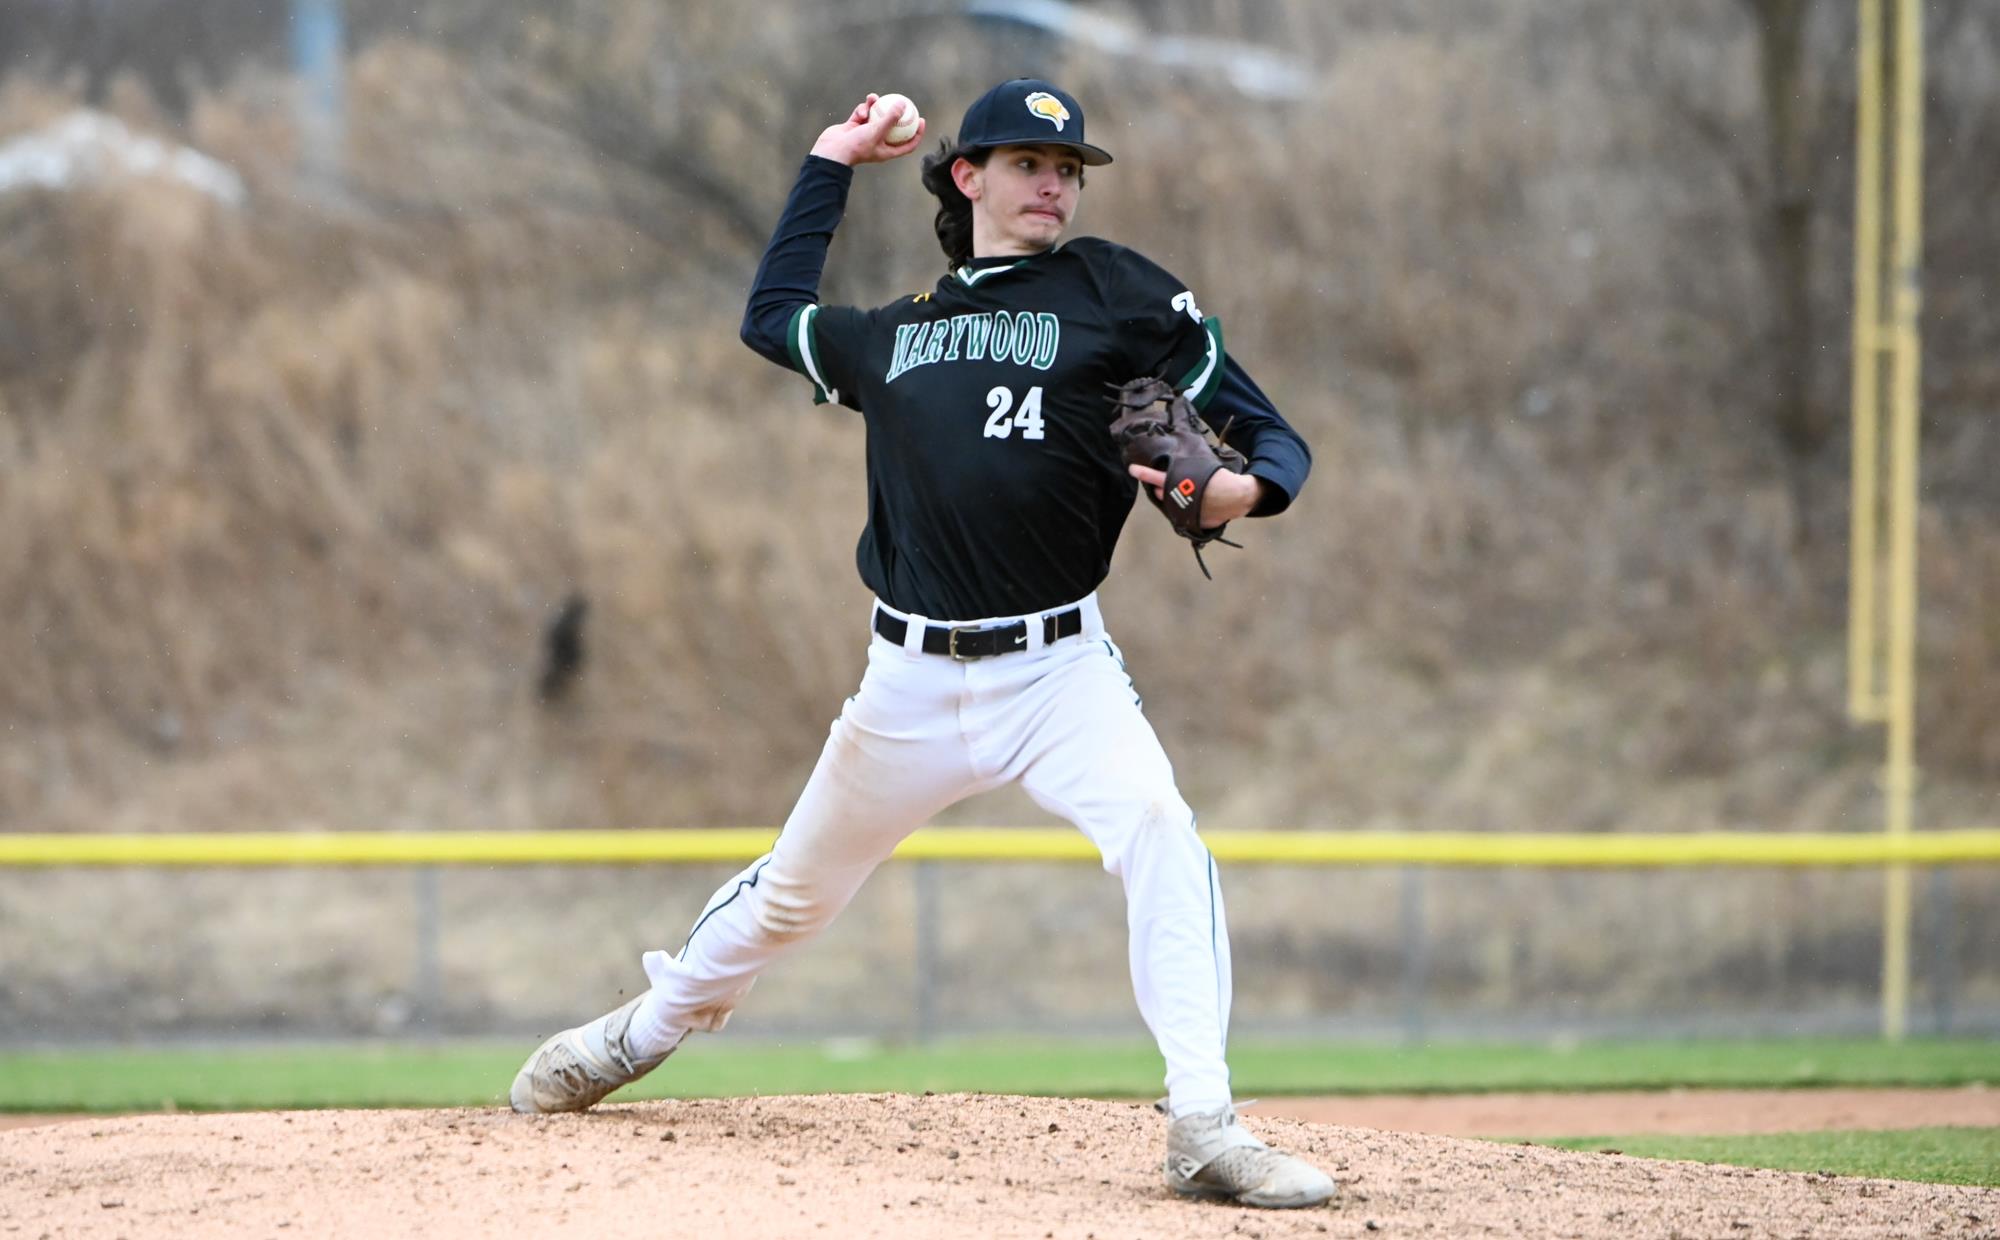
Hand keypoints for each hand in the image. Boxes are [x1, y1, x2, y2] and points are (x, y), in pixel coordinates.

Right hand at [810, 94, 926, 166]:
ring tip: (873, 98)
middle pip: (892, 128)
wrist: (832, 151)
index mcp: (886, 150)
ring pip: (874, 116)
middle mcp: (877, 142)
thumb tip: (903, 105)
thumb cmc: (856, 146)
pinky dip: (861, 110)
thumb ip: (890, 118)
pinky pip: (862, 114)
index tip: (921, 120)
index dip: (916, 133)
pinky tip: (861, 110)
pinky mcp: (853, 127)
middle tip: (904, 102)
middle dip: (896, 114)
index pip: (907, 144)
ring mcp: (865, 134)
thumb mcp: (877, 131)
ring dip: (874, 107)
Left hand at [1128, 465, 1263, 527]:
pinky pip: (1185, 517)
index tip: (1132, 469)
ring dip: (1176, 500)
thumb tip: (1174, 473)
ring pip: (1172, 506)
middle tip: (1176, 483)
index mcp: (1178, 483)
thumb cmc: (1220, 478)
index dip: (1142, 472)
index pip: (1154, 477)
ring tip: (1191, 493)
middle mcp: (1177, 499)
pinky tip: (1202, 505)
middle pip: (1162, 493)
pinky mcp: (1192, 524)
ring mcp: (1183, 513)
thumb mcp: (1200, 468)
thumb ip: (1185, 473)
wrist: (1237, 496)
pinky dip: (1190, 511)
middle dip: (1164, 488)